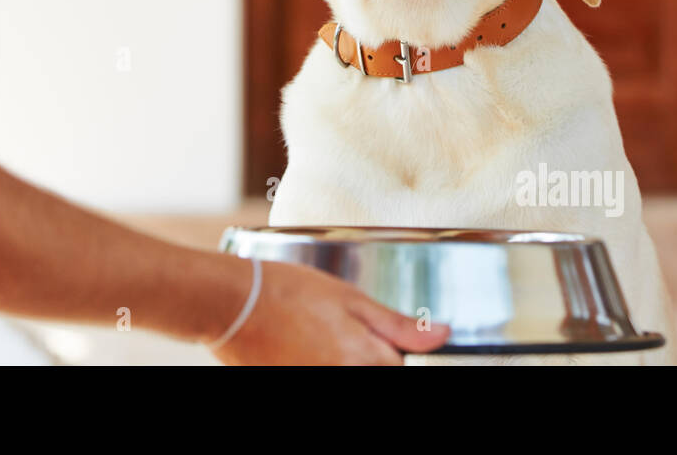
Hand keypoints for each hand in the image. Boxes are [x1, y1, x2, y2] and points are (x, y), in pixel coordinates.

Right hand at [209, 261, 449, 364]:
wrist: (231, 305)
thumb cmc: (288, 292)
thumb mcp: (350, 298)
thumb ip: (399, 325)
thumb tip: (444, 335)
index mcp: (365, 360)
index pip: (401, 367)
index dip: (393, 348)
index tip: (375, 334)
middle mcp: (344, 380)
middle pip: (377, 372)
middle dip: (370, 356)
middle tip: (339, 331)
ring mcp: (318, 384)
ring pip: (351, 375)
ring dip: (344, 359)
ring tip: (319, 337)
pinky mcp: (296, 384)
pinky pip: (323, 374)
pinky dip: (321, 361)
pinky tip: (304, 346)